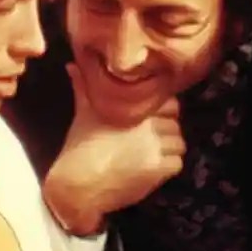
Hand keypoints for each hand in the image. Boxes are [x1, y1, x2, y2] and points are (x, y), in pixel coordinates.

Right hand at [43, 64, 184, 233]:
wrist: (78, 185)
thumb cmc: (80, 148)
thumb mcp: (83, 113)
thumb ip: (83, 87)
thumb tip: (72, 65)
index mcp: (133, 109)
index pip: (169, 102)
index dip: (165, 109)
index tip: (155, 117)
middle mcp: (148, 126)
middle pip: (175, 124)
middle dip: (167, 130)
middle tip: (154, 138)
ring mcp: (154, 148)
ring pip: (179, 143)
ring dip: (170, 148)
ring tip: (155, 153)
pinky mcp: (157, 170)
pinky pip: (177, 163)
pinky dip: (170, 166)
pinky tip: (155, 167)